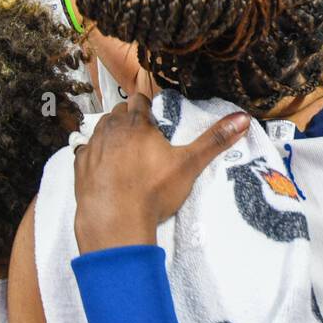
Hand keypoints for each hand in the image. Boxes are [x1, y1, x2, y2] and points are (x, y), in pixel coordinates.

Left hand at [72, 93, 249, 253]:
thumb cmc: (154, 190)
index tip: (154, 116)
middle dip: (129, 118)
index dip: (147, 106)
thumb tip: (244, 118)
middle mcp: (111, 130)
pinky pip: (83, 151)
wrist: (115, 222)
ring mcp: (92, 148)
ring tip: (124, 148)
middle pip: (118, 112)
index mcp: (137, 124)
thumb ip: (214, 140)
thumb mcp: (190, 164)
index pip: (139, 100)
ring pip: (99, 128)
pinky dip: (92, 153)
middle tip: (143, 134)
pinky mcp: (79, 168)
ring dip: (110, 132)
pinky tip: (102, 165)